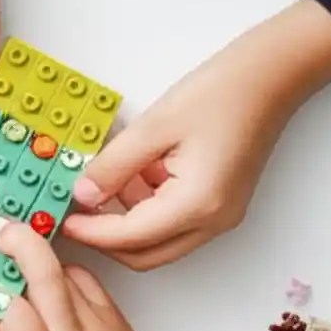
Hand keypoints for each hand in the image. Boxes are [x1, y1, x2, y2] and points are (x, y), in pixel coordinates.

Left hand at [64, 0, 330, 269]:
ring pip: (159, 239)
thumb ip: (114, 166)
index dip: (90, 233)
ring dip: (126, 221)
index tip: (60, 220)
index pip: (130, 237)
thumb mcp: (154, 128)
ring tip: (101, 181)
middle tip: (73, 212)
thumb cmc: (220, 94)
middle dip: (106, 238)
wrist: (270, 76)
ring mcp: (220, 215)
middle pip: (146, 254)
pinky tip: (131, 173)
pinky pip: (173, 220)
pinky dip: (146, 206)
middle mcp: (212, 221)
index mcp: (197, 205)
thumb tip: (82, 195)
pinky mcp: (219, 202)